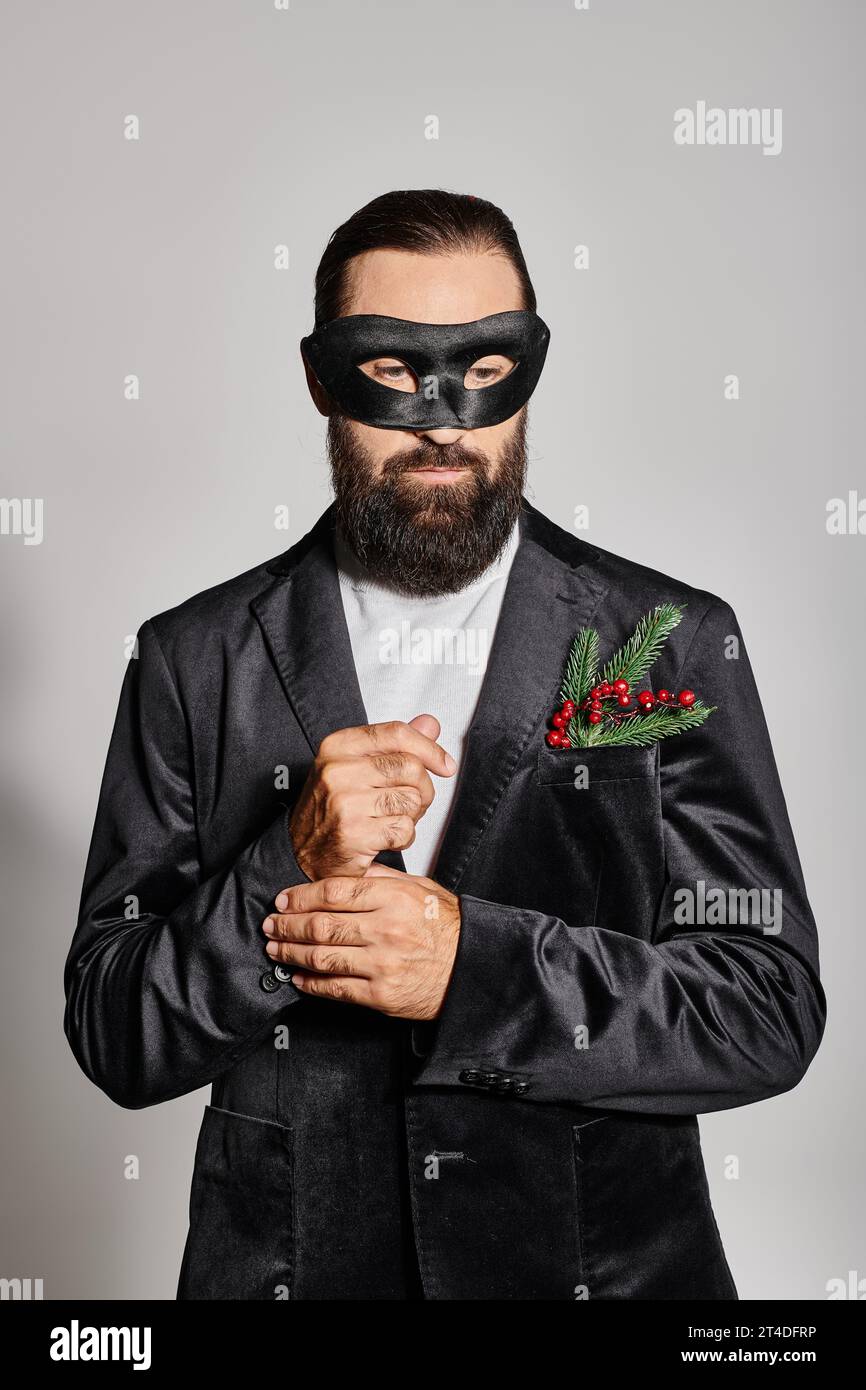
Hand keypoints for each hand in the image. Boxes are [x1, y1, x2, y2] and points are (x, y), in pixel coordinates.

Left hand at [262, 864, 461, 1019]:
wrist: (472, 969)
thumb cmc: (447, 928)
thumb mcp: (420, 888)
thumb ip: (382, 877)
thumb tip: (349, 866)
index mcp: (393, 899)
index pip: (334, 892)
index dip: (301, 896)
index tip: (284, 899)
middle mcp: (385, 930)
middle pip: (322, 924)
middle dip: (288, 925)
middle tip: (272, 924)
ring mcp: (382, 964)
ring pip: (322, 957)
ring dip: (292, 953)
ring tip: (277, 949)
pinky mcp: (381, 995)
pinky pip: (336, 989)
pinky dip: (311, 983)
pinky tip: (298, 977)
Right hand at [288, 715, 456, 880]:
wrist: (298, 852)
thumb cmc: (330, 807)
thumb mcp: (355, 766)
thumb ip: (394, 744)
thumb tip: (430, 724)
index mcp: (337, 746)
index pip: (397, 733)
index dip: (429, 747)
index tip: (444, 764)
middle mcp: (337, 770)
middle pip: (411, 767)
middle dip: (423, 789)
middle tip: (411, 802)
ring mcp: (344, 802)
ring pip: (412, 800)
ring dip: (412, 816)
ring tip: (391, 820)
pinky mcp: (354, 834)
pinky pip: (405, 829)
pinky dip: (403, 837)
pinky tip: (385, 837)